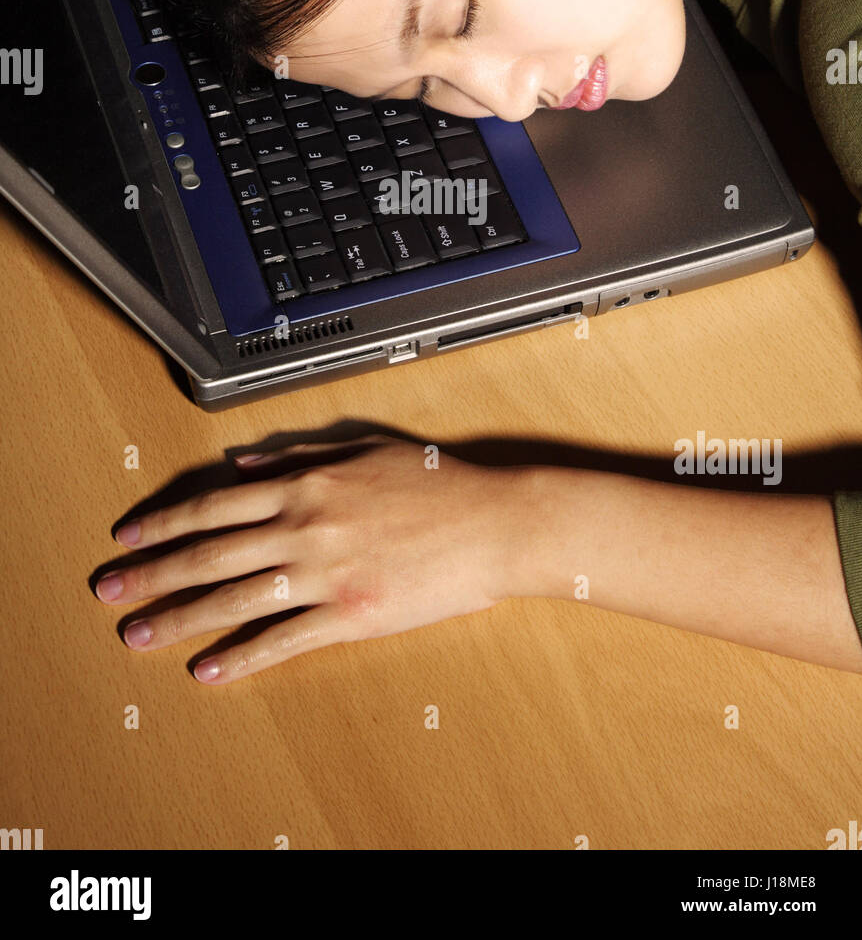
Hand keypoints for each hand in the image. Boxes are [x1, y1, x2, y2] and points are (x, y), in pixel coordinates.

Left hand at [94, 435, 530, 683]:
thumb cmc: (436, 484)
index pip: (215, 505)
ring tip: (140, 633)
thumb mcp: (363, 451)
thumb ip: (298, 458)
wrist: (494, 523)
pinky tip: (210, 669)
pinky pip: (283, 639)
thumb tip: (244, 466)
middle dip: (153, 574)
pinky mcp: (351, 614)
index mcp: (307, 484)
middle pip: (210, 553)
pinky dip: (241, 656)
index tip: (130, 538)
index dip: (166, 524)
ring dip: (180, 618)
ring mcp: (325, 573)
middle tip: (110, 590)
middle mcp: (306, 526)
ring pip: (234, 598)